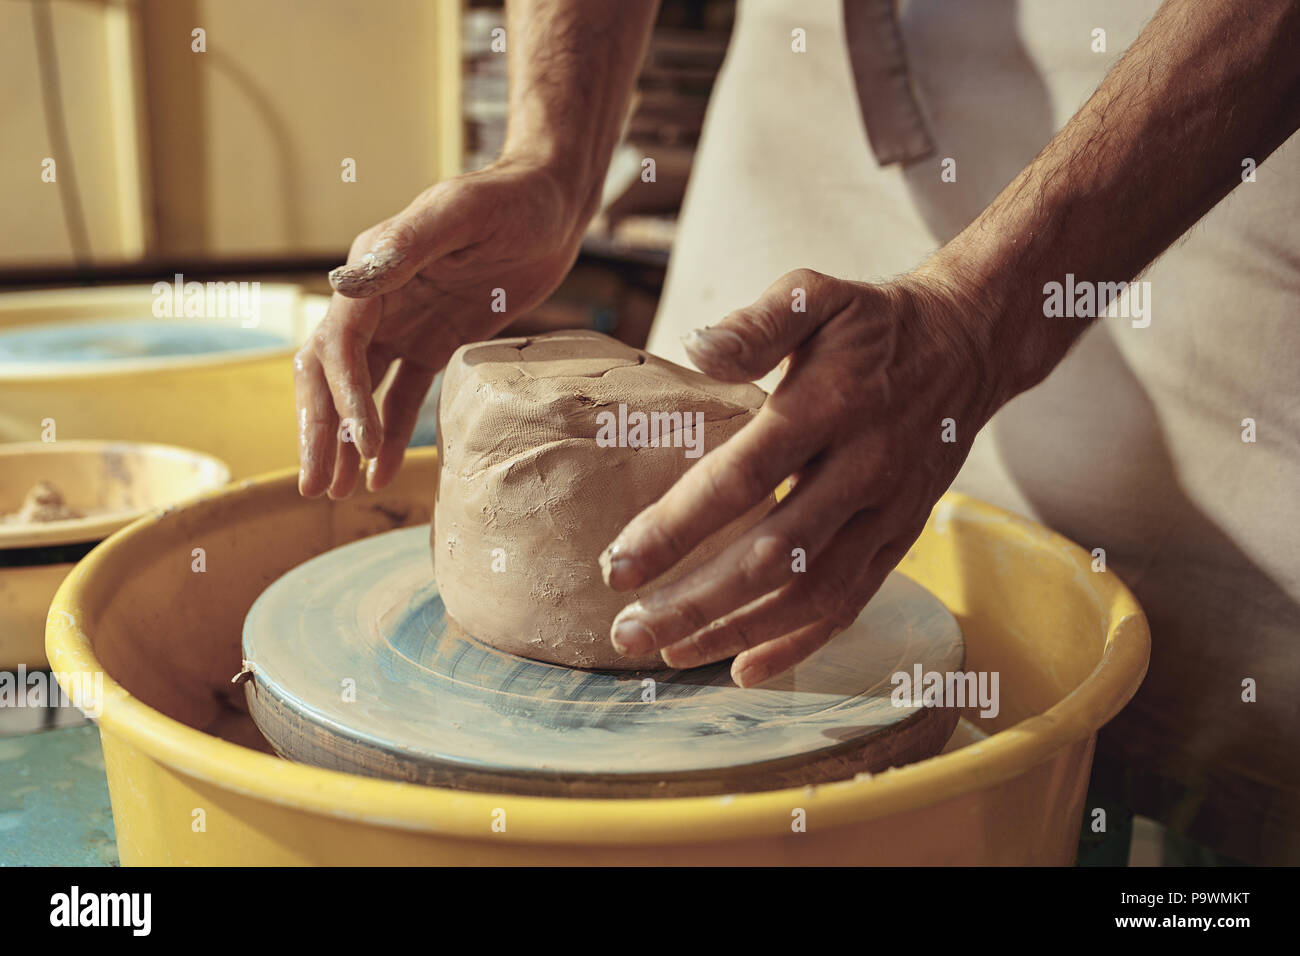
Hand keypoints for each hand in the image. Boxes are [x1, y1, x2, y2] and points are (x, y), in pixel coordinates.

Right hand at [295, 158, 588, 498]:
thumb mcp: (459, 213)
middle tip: (315, 485)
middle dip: (321, 430)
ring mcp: (405, 325)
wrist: (551, 203)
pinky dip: (389, 432)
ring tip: (336, 491)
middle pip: (331, 375)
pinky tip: (381, 473)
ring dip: (346, 440)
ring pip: (360, 392)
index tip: (361, 440)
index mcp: (373, 271)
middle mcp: (378, 300)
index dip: (343, 394)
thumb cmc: (509, 198)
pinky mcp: (435, 343)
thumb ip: (405, 247)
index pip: (339, 344)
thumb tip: (345, 285)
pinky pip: (403, 395)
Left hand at [600, 267, 1007, 686]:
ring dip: (736, 631)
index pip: (741, 479)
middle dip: (694, 601)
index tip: (617, 566)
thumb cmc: (872, 323)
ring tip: (667, 653)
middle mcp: (861, 468)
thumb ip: (758, 324)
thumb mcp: (817, 294)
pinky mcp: (900, 537)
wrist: (967, 346)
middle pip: (772, 555)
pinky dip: (798, 643)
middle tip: (626, 631)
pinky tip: (744, 666)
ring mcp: (886, 511)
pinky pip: (851, 603)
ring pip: (810, 593)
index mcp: (829, 406)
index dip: (676, 528)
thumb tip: (696, 350)